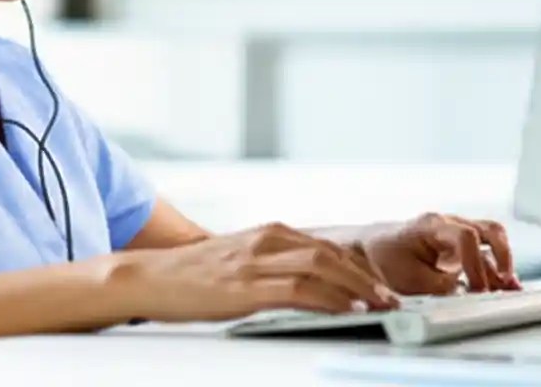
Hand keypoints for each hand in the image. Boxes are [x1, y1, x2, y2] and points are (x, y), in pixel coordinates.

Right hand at [118, 222, 400, 322]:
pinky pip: (296, 290)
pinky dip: (327, 298)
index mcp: (268, 233)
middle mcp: (266, 241)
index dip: (359, 266)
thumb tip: (313, 282)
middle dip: (366, 277)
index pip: (327, 246)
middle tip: (391, 299)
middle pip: (330, 253)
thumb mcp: (241, 259)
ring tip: (378, 305)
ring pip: (320, 267)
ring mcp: (254, 263)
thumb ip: (275, 263)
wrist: (150, 278)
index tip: (381, 285)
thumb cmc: (195, 275)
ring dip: (355, 287)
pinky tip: (344, 309)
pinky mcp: (244, 287)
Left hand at [360, 213, 519, 295]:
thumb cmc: (385, 259)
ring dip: (502, 264)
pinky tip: (504, 286)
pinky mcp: (458, 246)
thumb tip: (467, 292)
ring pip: (491, 239)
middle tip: (505, 281)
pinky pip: (484, 251)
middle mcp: (448, 224)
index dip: (476, 264)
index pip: (466, 237)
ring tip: (511, 289)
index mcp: (432, 226)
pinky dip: (494, 268)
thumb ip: (442, 286)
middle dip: (503, 256)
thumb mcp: (410, 280)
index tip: (478, 289)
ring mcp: (455, 232)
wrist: (369, 249)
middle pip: (489, 230)